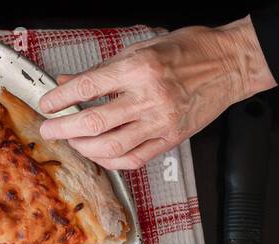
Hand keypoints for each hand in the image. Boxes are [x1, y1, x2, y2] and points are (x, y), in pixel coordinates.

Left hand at [37, 16, 275, 169]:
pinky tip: (99, 154)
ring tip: (73, 140)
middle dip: (64, 129)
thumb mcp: (142, 47)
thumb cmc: (190, 50)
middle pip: (94, 122)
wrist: (231, 63)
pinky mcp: (170, 139)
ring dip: (84, 148)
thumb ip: (104, 68)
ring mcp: (160, 122)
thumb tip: (70, 82)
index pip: (89, 87)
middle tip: (50, 129)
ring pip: (111, 147)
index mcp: (140, 68)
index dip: (61, 99)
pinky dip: (110, 160)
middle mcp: (149, 97)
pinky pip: (133, 159)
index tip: (48, 104)